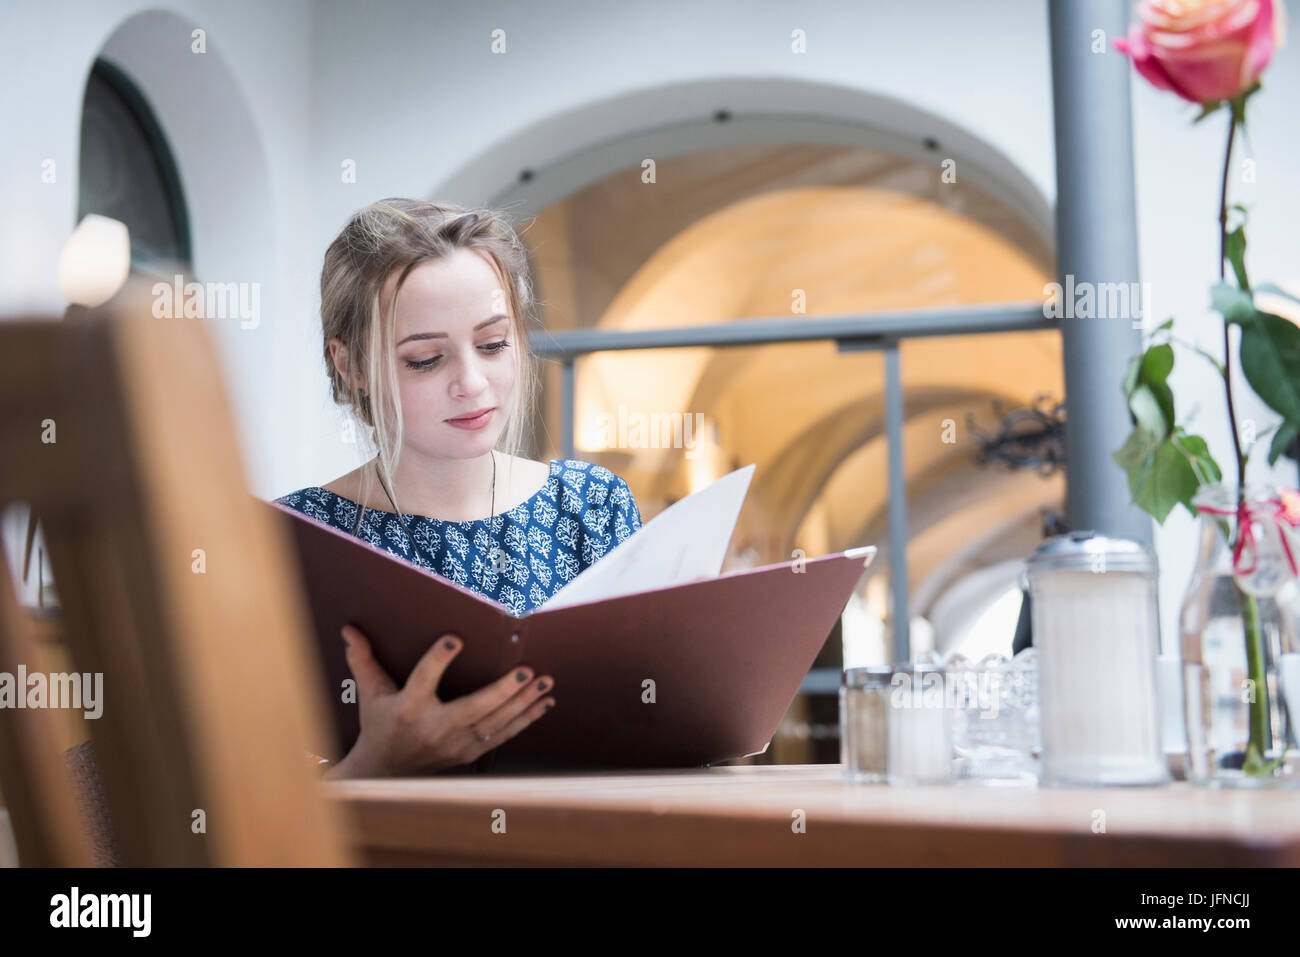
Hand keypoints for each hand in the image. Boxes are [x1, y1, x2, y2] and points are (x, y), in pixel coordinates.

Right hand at [325, 624, 554, 777]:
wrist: (386, 772)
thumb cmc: (380, 724)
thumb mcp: (370, 694)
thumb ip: (363, 661)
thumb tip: (349, 630)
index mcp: (408, 709)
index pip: (423, 680)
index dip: (437, 660)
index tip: (454, 639)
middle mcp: (434, 729)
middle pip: (474, 709)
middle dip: (503, 690)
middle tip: (526, 670)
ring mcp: (455, 744)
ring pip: (495, 724)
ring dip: (524, 703)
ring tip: (545, 681)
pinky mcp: (469, 754)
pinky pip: (503, 736)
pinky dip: (526, 719)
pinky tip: (544, 702)